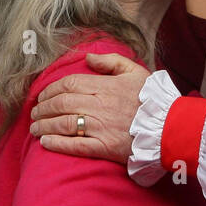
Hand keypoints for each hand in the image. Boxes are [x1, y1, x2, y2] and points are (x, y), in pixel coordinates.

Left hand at [28, 53, 148, 162]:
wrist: (171, 127)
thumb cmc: (153, 99)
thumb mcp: (136, 71)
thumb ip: (111, 61)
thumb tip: (88, 58)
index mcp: (105, 86)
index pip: (68, 84)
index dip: (50, 90)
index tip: (42, 96)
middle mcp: (100, 105)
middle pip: (62, 103)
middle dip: (43, 108)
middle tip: (34, 113)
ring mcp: (101, 127)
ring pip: (64, 124)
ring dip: (44, 125)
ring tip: (35, 128)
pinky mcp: (105, 147)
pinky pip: (75, 145)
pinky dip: (57, 144)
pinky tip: (45, 142)